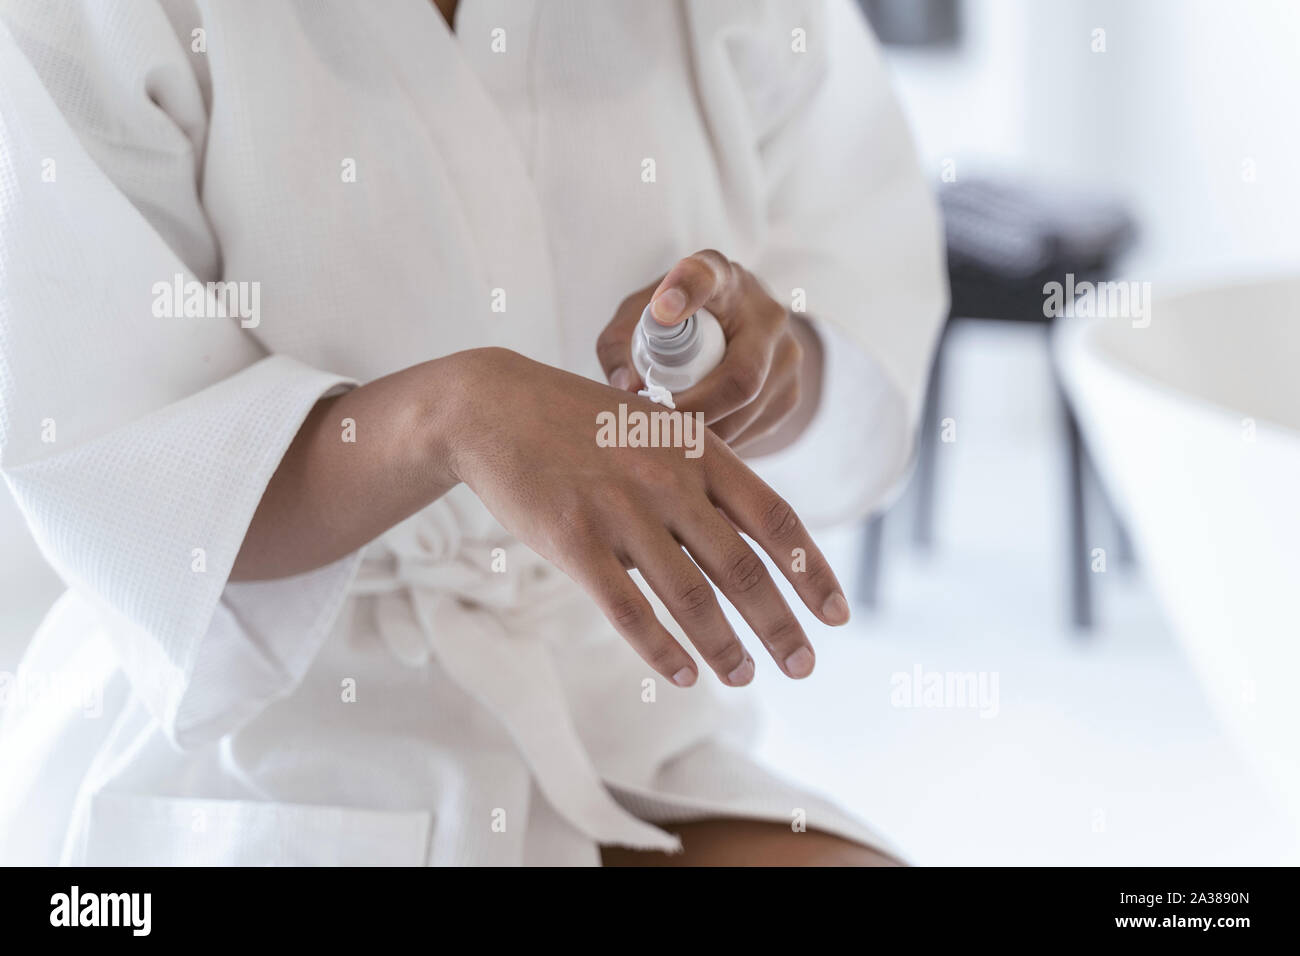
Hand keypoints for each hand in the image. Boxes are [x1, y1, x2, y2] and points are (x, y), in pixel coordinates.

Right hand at [444, 347, 850, 687]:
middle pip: (743, 568)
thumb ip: (701, 476)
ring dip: (725, 647)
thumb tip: (748, 542)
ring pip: (691, 597)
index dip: (813, 570)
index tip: (838, 613)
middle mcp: (669, 479)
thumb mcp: (656, 429)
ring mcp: (621, 510)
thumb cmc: (580, 423)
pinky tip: (683, 675)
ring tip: (745, 676)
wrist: (493, 406)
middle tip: (804, 665)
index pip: (776, 518)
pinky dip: (661, 649)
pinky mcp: (574, 539)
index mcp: (698, 450)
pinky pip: (628, 609)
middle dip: (781, 625)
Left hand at [597, 250, 813, 450]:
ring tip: (666, 434)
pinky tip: (694, 439)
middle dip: (694, 408)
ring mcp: (787, 354)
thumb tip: (626, 387)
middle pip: (740, 374)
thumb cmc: (678, 325)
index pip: (706, 276)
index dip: (685, 291)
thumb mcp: (642, 321)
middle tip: (655, 423)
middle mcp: (764, 312)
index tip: (660, 311)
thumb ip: (620, 346)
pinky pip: (753, 429)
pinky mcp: (792, 394)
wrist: (743, 336)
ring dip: (703, 432)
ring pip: (747, 410)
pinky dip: (718, 442)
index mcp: (720, 278)